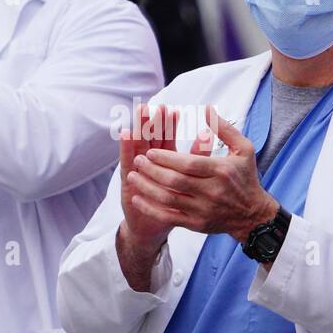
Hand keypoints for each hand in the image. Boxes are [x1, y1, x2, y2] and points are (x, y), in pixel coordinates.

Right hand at [117, 104, 184, 250]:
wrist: (154, 226)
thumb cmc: (174, 204)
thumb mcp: (188, 183)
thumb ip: (197, 159)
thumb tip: (207, 135)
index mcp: (165, 161)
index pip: (166, 138)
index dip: (169, 126)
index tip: (172, 111)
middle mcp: (149, 161)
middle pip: (151, 137)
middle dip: (153, 121)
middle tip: (156, 105)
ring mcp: (137, 169)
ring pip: (139, 144)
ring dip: (140, 128)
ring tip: (141, 112)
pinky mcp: (128, 180)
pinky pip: (127, 161)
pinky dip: (126, 147)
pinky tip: (126, 133)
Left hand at [128, 105, 277, 243]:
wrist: (252, 215)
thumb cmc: (245, 177)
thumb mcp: (244, 149)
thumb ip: (224, 129)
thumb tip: (207, 109)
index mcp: (221, 171)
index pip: (189, 164)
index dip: (167, 158)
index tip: (150, 151)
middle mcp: (212, 192)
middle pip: (175, 181)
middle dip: (152, 170)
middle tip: (137, 160)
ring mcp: (203, 210)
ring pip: (169, 199)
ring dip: (147, 188)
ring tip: (132, 177)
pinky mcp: (196, 224)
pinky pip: (169, 217)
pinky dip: (151, 209)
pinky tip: (138, 199)